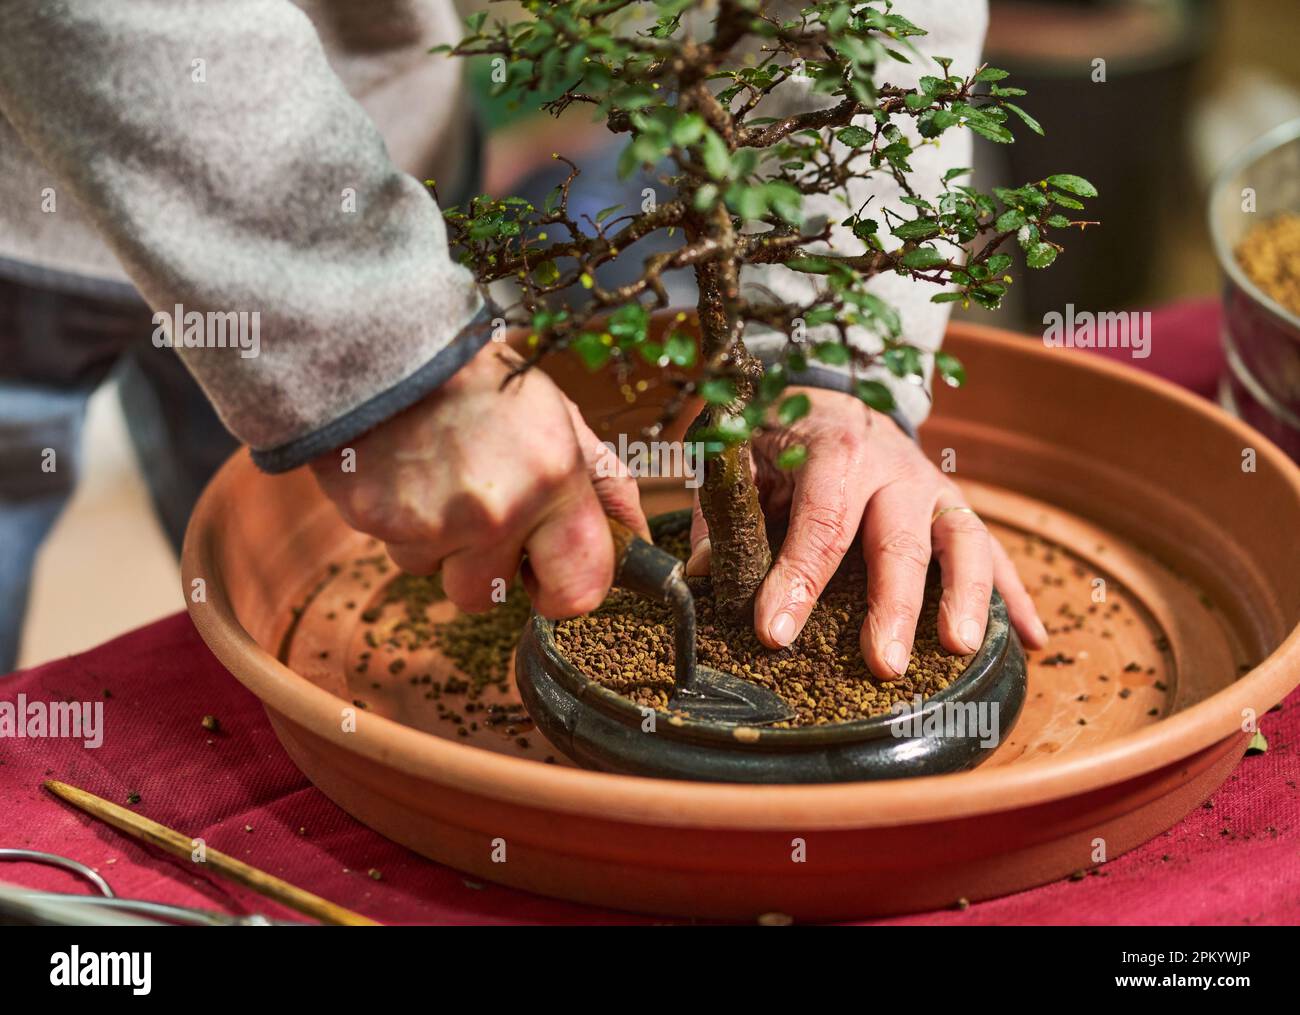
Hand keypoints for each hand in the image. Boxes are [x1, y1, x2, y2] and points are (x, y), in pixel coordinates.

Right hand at [310, 341, 648, 616]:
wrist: (384, 342)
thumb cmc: (479, 380)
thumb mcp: (559, 416)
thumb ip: (602, 482)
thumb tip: (634, 538)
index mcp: (553, 478)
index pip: (579, 591)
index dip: (563, 589)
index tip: (547, 572)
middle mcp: (496, 509)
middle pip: (489, 597)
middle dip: (485, 565)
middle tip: (480, 508)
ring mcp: (431, 520)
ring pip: (438, 574)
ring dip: (439, 543)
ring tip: (438, 478)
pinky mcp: (374, 520)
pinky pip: (397, 551)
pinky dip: (401, 522)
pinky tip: (407, 473)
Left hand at [686, 386, 1047, 678]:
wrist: (832, 391)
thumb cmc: (780, 436)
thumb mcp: (741, 460)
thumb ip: (724, 515)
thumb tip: (702, 576)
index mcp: (834, 451)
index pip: (819, 521)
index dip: (798, 579)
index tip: (775, 632)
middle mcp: (894, 468)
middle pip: (899, 540)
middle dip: (893, 605)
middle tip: (883, 665)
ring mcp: (934, 489)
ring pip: (964, 540)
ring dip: (968, 597)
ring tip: (962, 650)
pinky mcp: (956, 510)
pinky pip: (995, 554)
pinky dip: (1016, 598)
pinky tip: (1029, 645)